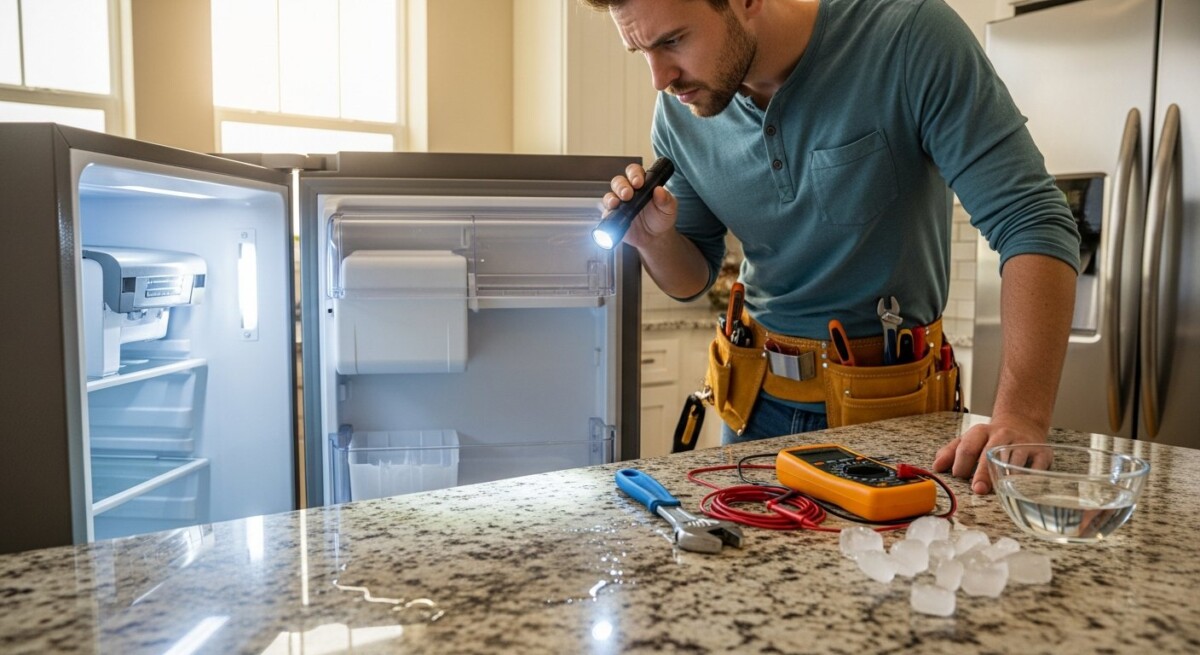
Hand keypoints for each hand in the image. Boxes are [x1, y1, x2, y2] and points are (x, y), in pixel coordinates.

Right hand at [601, 163, 677, 248]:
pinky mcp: (613, 216)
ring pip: (610, 195)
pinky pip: (606, 213)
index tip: (638, 183)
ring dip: (611, 198)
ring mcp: (619, 203)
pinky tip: (612, 216)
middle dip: (621, 186)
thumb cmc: (661, 218)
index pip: (634, 172)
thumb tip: (660, 190)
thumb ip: (666, 199)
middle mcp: (628, 191)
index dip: (634, 174)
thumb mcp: (669, 209)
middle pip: (619, 182)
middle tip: (627, 194)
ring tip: (616, 204)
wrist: (655, 237)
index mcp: (642, 184)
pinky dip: (607, 213)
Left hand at [932, 414, 1048, 494]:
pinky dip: (1031, 478)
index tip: (958, 477)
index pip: (967, 447)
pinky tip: (1024, 488)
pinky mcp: (1042, 452)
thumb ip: (951, 452)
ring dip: (1007, 477)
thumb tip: (936, 467)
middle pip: (990, 454)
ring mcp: (1022, 443)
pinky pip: (1038, 466)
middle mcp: (1002, 435)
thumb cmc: (991, 438)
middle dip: (983, 472)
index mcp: (981, 432)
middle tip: (978, 489)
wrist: (1022, 423)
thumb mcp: (970, 439)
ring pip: (1014, 460)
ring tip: (1002, 490)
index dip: (961, 463)